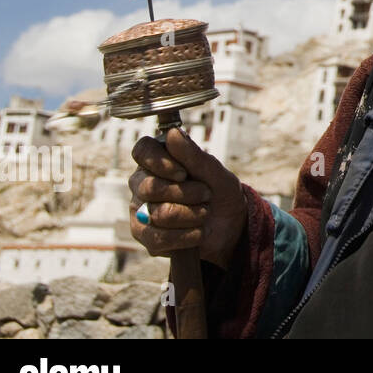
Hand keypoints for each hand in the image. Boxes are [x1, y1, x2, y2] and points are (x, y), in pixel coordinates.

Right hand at [128, 127, 246, 269]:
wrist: (231, 225)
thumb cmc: (219, 191)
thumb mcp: (213, 171)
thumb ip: (192, 154)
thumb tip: (172, 133)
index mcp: (157, 161)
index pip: (142, 150)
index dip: (159, 162)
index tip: (183, 172)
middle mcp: (142, 184)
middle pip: (150, 187)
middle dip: (187, 193)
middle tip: (206, 194)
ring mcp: (141, 212)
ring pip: (158, 214)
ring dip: (193, 215)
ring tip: (204, 212)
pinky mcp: (146, 238)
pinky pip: (160, 238)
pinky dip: (188, 236)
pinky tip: (199, 232)